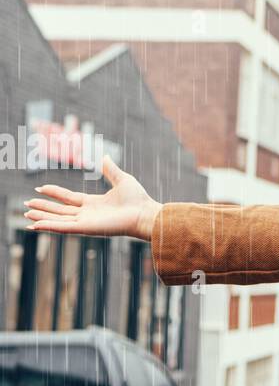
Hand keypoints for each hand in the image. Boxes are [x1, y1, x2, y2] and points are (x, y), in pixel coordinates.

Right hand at [24, 155, 162, 241]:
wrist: (145, 213)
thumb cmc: (137, 199)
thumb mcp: (122, 179)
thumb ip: (110, 169)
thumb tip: (105, 156)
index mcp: (94, 203)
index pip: (69, 198)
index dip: (54, 193)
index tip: (39, 188)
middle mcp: (87, 213)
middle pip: (60, 210)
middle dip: (43, 207)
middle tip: (26, 204)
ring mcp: (85, 222)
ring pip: (58, 219)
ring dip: (42, 216)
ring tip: (26, 213)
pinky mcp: (86, 228)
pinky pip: (63, 228)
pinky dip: (49, 226)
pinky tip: (36, 224)